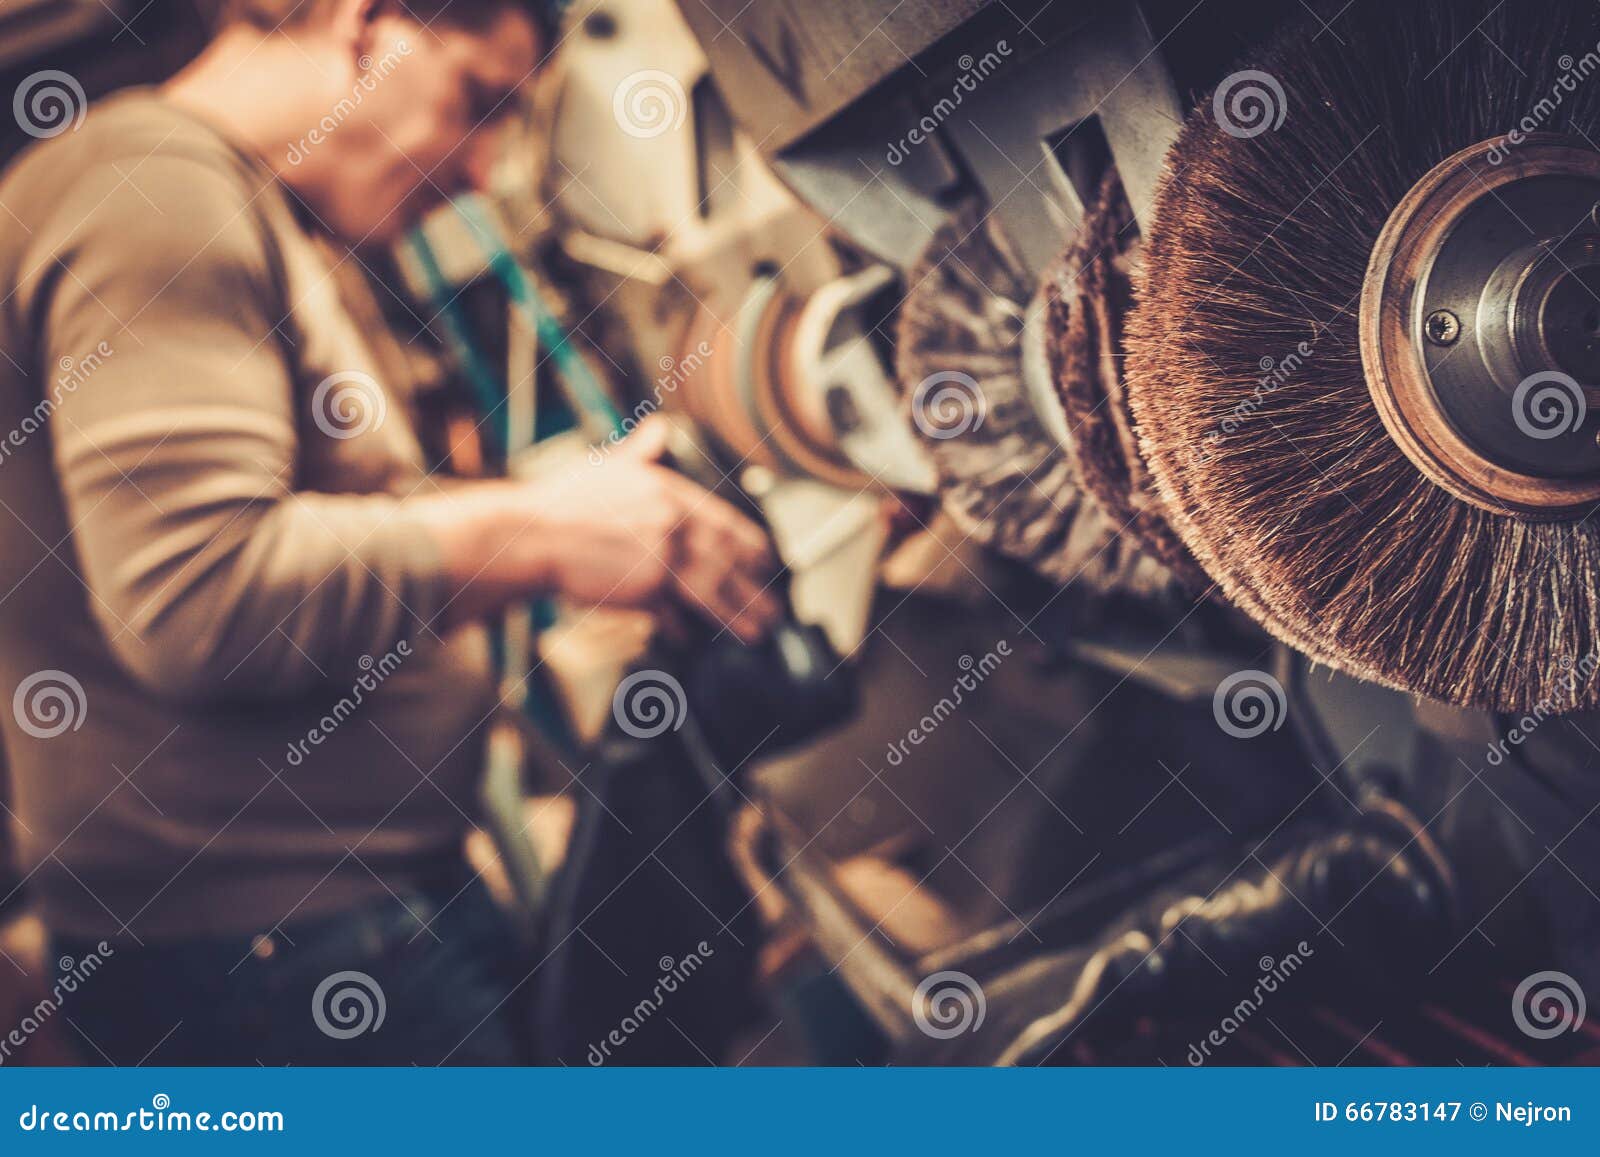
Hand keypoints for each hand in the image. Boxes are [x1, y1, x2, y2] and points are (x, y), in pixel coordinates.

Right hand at [534, 420, 782, 640]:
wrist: (531, 533)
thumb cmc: (561, 501)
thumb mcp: (607, 464)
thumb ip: (641, 450)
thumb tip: (660, 427)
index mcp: (669, 493)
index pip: (723, 520)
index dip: (750, 543)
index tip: (767, 558)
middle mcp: (673, 524)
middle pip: (727, 559)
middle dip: (756, 585)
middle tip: (776, 606)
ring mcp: (662, 558)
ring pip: (714, 590)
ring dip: (741, 614)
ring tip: (758, 631)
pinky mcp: (644, 589)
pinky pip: (674, 615)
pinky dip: (684, 629)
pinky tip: (693, 639)